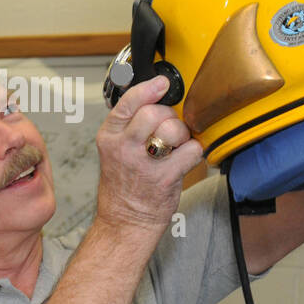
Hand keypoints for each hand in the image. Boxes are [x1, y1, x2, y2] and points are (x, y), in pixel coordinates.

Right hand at [94, 76, 201, 231]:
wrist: (125, 221)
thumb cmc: (123, 184)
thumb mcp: (114, 149)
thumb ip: (130, 125)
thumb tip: (155, 100)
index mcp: (109, 136)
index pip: (128, 102)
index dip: (148, 89)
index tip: (161, 83)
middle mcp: (124, 147)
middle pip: (154, 113)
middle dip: (169, 116)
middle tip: (169, 128)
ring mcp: (144, 163)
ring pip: (173, 129)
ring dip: (182, 134)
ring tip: (176, 145)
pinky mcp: (165, 178)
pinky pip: (191, 151)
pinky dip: (194, 152)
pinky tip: (185, 158)